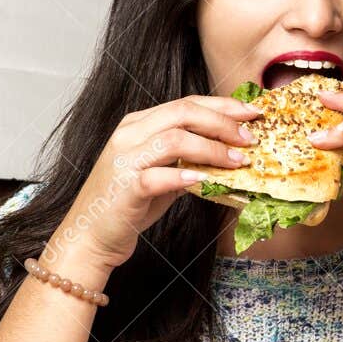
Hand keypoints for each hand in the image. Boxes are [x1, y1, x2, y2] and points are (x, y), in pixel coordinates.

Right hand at [62, 94, 261, 268]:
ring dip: (212, 149)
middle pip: (183, 113)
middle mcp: (129, 135)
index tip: (252, 114)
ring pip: (174, 138)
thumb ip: (185, 160)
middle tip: (250, 137)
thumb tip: (227, 154)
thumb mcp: (161, 175)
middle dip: (223, 122)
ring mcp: (124, 159)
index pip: (185, 104)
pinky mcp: (124, 187)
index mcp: (137, 125)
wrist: (90, 237)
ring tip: (238, 162)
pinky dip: (185, 176)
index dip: (221, 106)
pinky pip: (158, 175)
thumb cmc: (127, 207)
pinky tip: (206, 181)